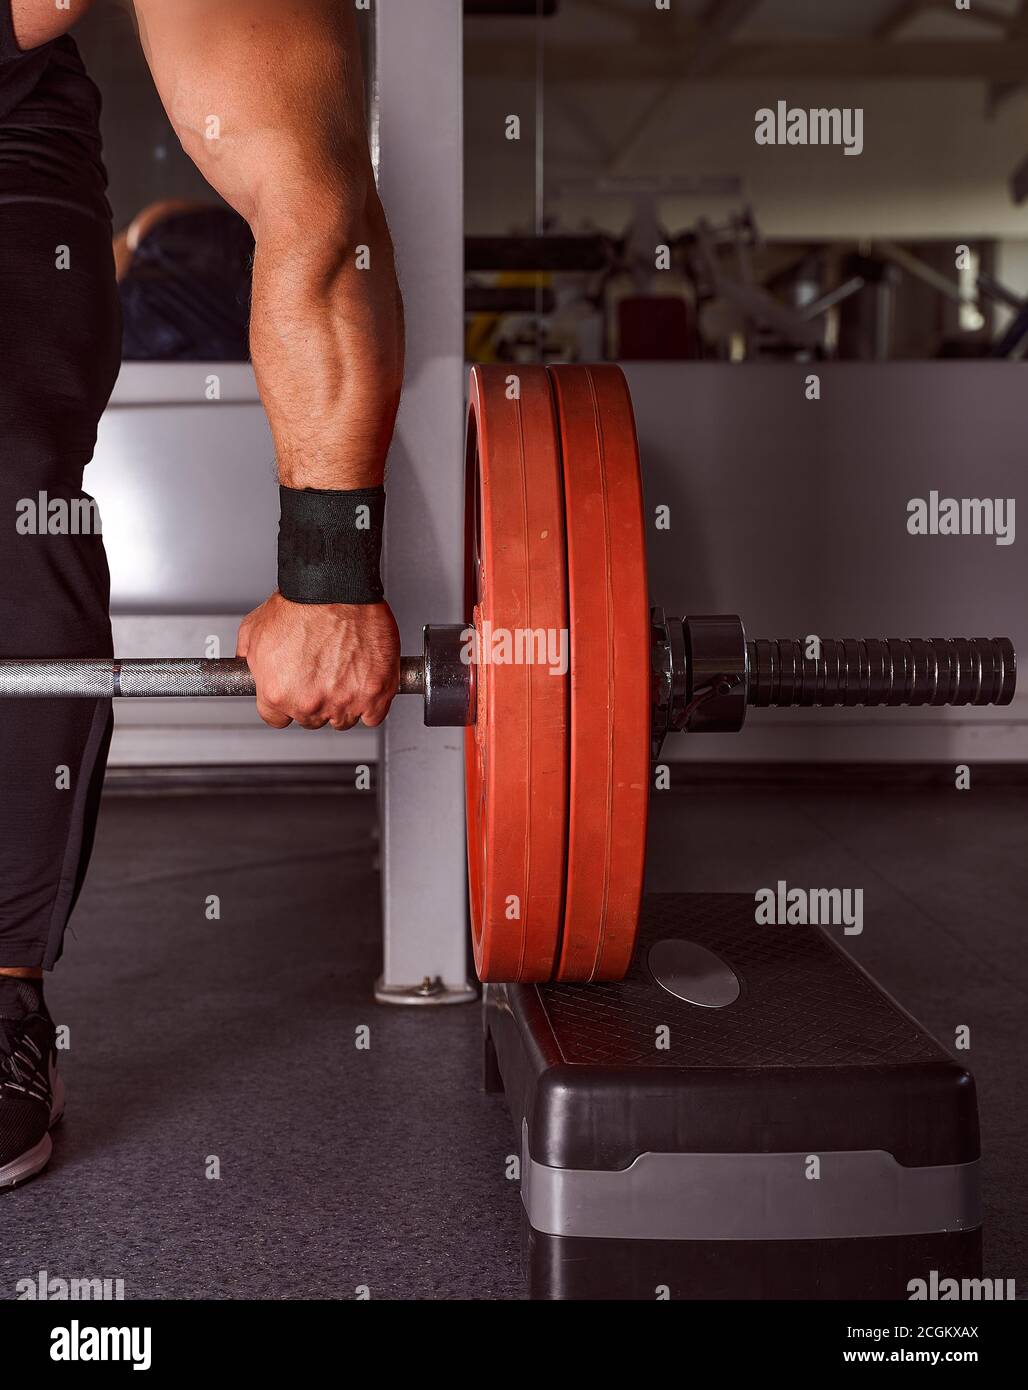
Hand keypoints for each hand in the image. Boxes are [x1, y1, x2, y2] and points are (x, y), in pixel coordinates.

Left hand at [237, 594, 399, 730]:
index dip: (285, 705)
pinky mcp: (375, 692)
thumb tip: (246, 667)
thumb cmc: (299, 602)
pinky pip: (374, 716)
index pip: (277, 718)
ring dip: (343, 703)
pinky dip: (371, 704)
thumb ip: (248, 658)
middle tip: (321, 676)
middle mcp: (309, 701)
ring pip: (343, 719)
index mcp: (277, 692)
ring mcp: (345, 700)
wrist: (334, 586)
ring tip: (344, 675)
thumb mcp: (254, 629)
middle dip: (314, 701)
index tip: (293, 694)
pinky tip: (365, 685)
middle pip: (311, 719)